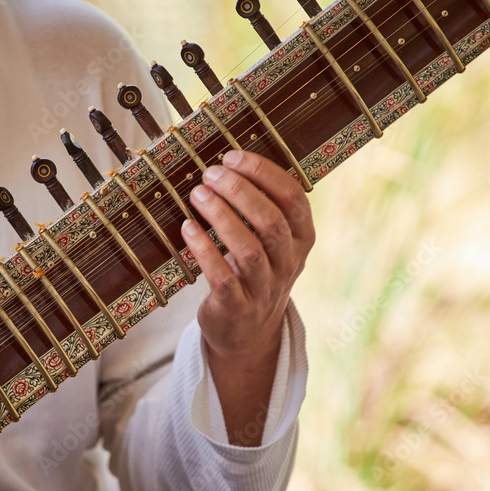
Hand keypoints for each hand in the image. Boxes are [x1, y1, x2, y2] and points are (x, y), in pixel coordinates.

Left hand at [180, 150, 313, 443]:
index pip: (293, 198)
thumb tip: (227, 161)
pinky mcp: (237, 309)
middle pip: (271, 221)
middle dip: (238, 191)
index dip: (263, 173)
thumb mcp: (271, 243)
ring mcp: (265, 289)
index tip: (232, 157)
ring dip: (220, 216)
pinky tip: (187, 228)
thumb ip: (262, 207)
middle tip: (209, 174)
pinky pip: (222, 277)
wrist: (247, 333)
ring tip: (197, 194)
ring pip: (248, 249)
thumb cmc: (253, 272)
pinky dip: (204, 250)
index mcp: (302, 239)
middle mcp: (289, 264)